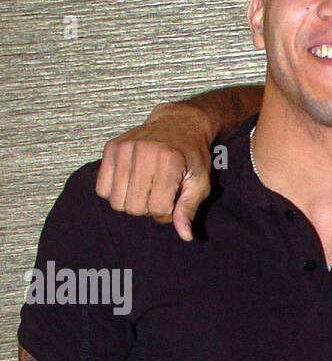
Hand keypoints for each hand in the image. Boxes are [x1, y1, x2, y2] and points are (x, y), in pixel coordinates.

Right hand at [95, 103, 214, 239]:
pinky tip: (131, 183)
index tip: (172, 202)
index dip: (165, 213)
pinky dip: (115, 192)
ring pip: (116, 201)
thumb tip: (185, 236)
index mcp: (168, 161)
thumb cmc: (192, 156)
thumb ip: (188, 209)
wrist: (178, 124)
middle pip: (134, 207)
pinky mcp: (111, 147)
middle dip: (147, 209)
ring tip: (145, 189)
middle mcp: (143, 152)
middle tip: (158, 195)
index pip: (157, 208)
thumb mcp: (200, 184)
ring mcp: (124, 148)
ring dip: (131, 202)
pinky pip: (102, 188)